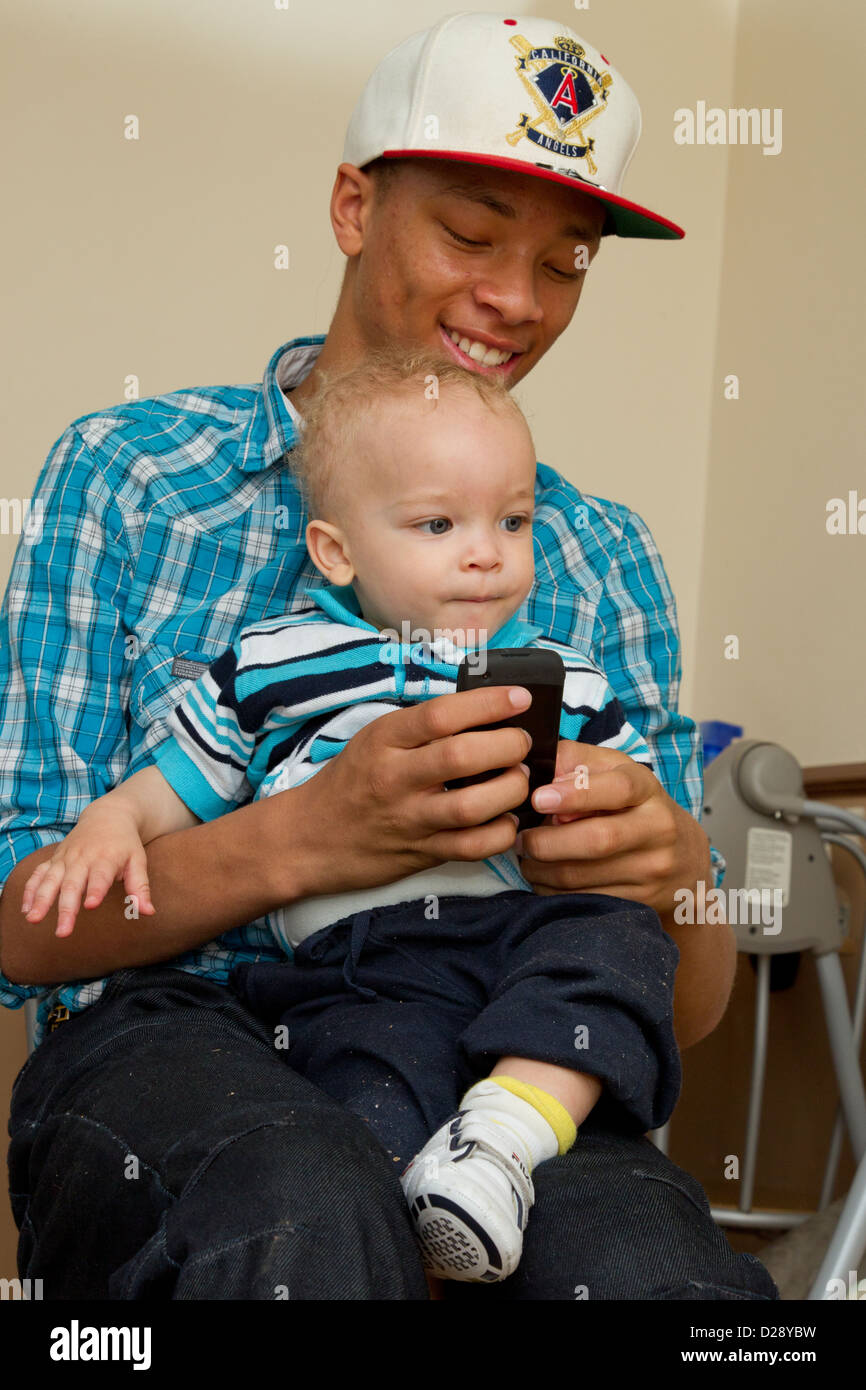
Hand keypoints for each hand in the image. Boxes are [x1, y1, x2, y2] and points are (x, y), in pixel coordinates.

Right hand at [20, 801, 154, 936]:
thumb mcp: (138, 861)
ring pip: (50, 880)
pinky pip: (38, 874)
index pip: (100, 876)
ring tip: (34, 920)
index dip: (95, 890)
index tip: (90, 906)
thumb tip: (149, 912)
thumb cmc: (126, 844)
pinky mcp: (54, 860)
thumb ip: (140, 887)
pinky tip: (26, 909)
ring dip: (41, 900)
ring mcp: (65, 859)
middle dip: (66, 909)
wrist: (108, 816)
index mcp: (106, 858)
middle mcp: (82, 858)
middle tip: (63, 933)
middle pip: (72, 884)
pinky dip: (30, 890)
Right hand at [281, 684, 532, 899]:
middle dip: (507, 746)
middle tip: (521, 743)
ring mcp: (409, 819)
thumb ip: (422, 728)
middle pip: (461, 757)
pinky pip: (473, 847)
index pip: (440, 714)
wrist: (308, 839)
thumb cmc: (351, 781)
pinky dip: (501, 832)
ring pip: (472, 805)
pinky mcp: (421, 854)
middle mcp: (395, 778)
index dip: (488, 703)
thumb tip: (485, 710)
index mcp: (384, 740)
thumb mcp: (375, 740)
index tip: (520, 699)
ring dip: (510, 789)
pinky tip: (506, 819)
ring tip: (519, 779)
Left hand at [515, 740, 709, 913]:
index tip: (538, 799)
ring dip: (543, 870)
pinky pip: (587, 900)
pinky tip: (544, 880)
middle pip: (598, 839)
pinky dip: (555, 892)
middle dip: (548, 842)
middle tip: (521, 839)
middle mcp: (658, 828)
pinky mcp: (642, 900)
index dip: (576, 794)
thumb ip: (575, 761)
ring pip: (585, 875)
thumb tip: (537, 769)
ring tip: (527, 858)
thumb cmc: (636, 807)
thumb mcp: (615, 772)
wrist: (685, 860)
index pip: (619, 788)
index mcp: (648, 789)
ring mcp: (653, 868)